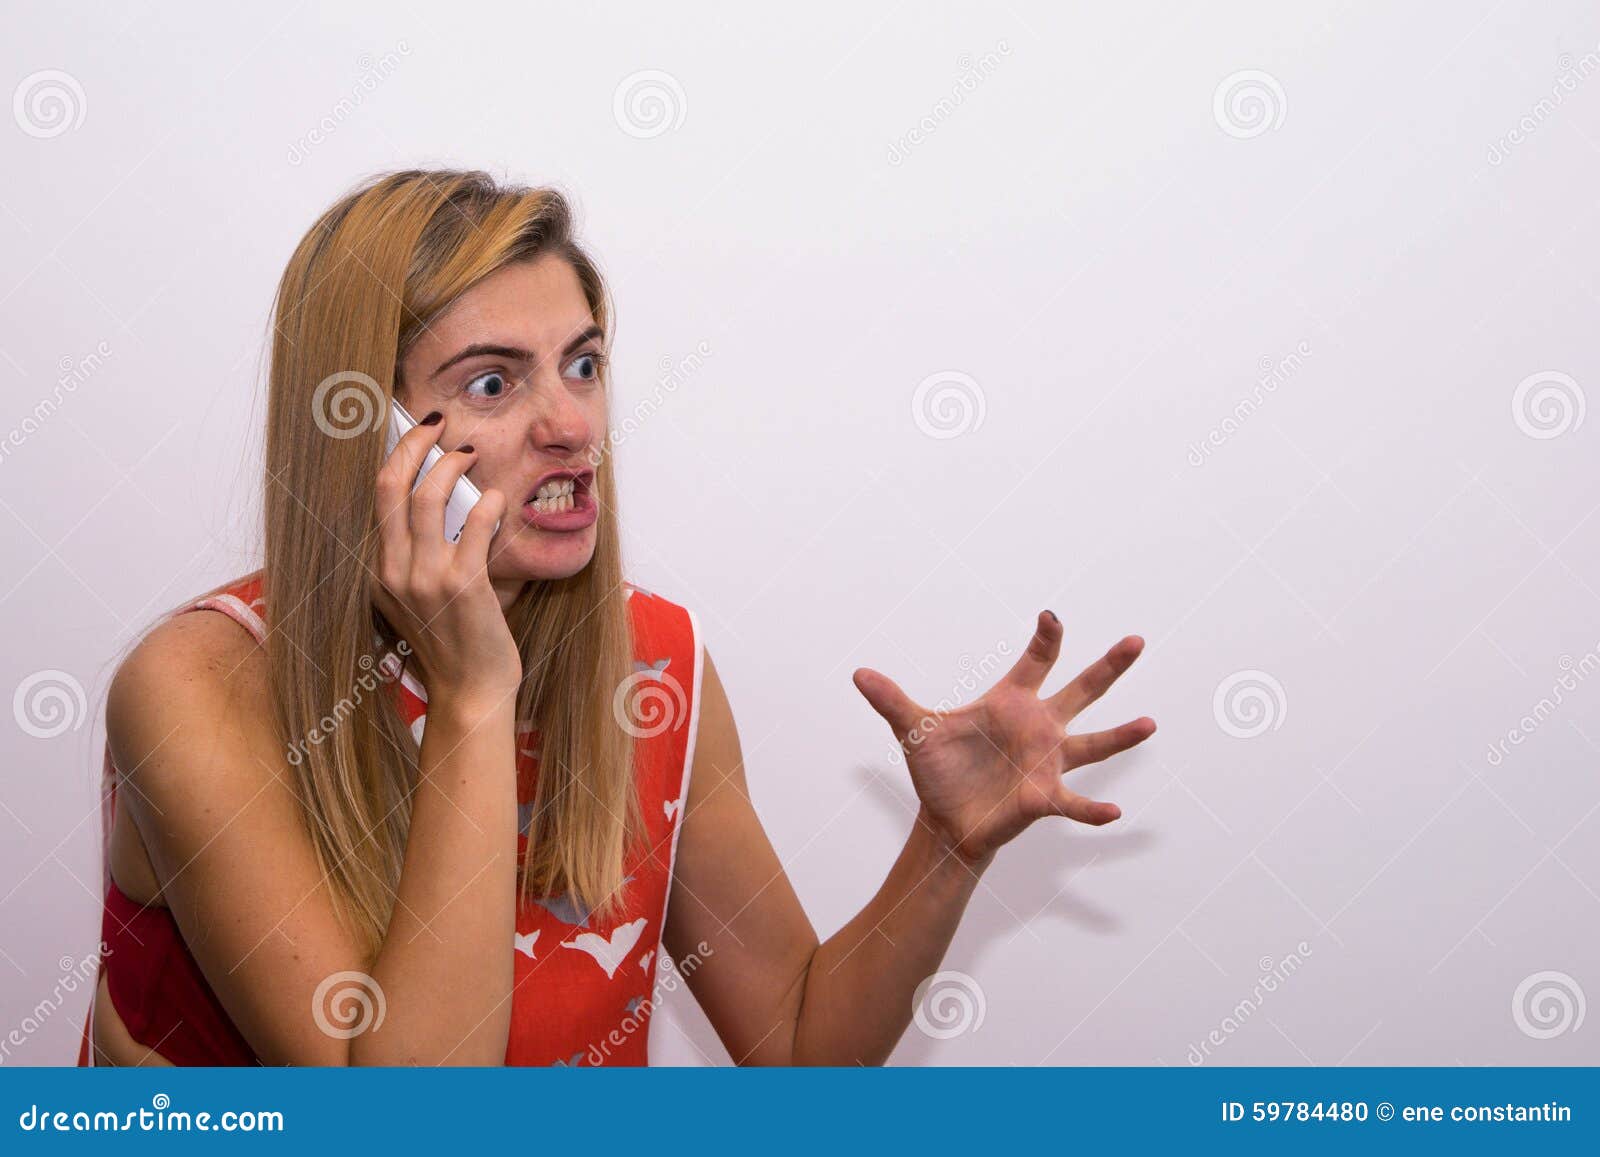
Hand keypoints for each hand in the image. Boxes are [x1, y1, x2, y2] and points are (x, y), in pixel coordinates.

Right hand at [372, 410, 519, 707]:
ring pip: (429, 497)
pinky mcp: (463, 586)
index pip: (378, 499)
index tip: (414, 432)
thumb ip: (427, 556)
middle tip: (435, 422)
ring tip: (469, 452)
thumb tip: (454, 502)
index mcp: (380, 573)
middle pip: (390, 486)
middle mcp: (394, 572)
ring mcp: (426, 579)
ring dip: (453, 464)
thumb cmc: (454, 647)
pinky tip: (500, 499)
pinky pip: (475, 524)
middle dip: (412, 443)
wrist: (471, 694)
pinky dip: (489, 502)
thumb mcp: (423, 600)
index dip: (396, 457)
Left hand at [853, 611, 1154, 865]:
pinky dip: (1093, 809)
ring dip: (1121, 736)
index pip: (1035, 661)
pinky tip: (1115, 812)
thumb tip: (857, 673)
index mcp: (1010, 702)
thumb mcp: (914, 730)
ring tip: (1149, 723)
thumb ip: (892, 701)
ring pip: (1093, 744)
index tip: (1051, 617)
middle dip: (1108, 666)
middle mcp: (1038, 727)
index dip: (1045, 638)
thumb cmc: (939, 770)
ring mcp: (1047, 761)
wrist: (945, 819)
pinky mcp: (1044, 797)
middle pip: (1081, 690)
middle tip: (1136, 640)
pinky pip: (1074, 802)